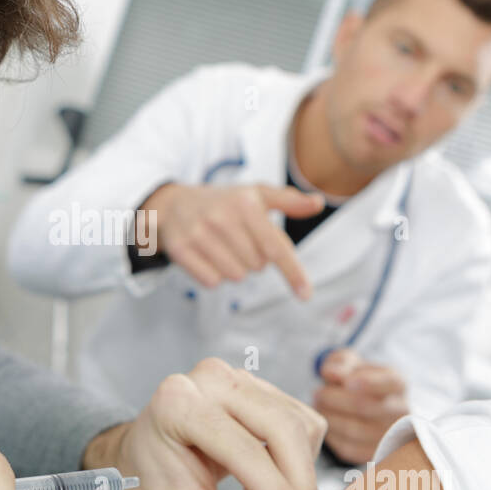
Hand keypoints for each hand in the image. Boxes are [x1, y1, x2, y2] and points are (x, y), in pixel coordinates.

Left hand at [85, 358, 325, 489]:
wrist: (138, 454)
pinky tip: (269, 475)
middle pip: (282, 428)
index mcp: (178, 404)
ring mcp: (236, 376)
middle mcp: (209, 379)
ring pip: (299, 424)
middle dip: (299, 484)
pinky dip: (301, 456)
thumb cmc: (151, 481)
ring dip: (302, 471)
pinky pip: (301, 420)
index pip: (245, 450)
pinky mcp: (257, 386)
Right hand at [142, 182, 325, 297]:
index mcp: (246, 203)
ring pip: (236, 276)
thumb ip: (288, 200)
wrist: (173, 204)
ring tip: (224, 248)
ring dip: (235, 268)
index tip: (306, 295)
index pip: (276, 247)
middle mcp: (222, 217)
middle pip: (257, 266)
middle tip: (239, 240)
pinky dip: (214, 274)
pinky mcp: (180, 250)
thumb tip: (317, 203)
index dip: (293, 272)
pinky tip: (208, 256)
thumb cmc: (223, 202)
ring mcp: (198, 234)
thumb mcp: (255, 194)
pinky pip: (212, 281)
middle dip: (254, 258)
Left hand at [313, 349, 409, 463]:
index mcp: (398, 384)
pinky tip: (328, 422)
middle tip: (317, 393)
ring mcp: (389, 436)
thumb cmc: (358, 380)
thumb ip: (341, 362)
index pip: (390, 383)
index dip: (369, 383)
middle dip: (333, 398)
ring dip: (329, 416)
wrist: (368, 406)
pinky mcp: (373, 454)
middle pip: (364, 406)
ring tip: (319, 406)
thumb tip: (330, 372)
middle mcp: (400, 412)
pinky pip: (347, 447)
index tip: (348, 382)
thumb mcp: (352, 363)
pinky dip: (331, 434)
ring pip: (354, 429)